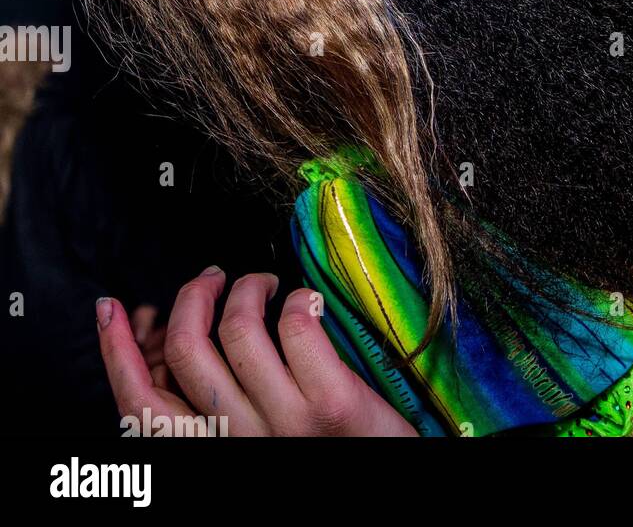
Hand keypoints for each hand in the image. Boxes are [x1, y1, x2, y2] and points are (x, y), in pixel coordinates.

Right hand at [97, 267, 416, 436]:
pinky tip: (306, 300)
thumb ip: (214, 398)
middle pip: (183, 353)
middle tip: (211, 278)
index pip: (140, 407)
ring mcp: (286, 424)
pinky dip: (296, 300)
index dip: (116, 353)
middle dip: (190, 297)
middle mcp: (239, 442)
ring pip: (236, 329)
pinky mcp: (332, 404)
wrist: (388, 487)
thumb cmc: (319, 451)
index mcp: (213, 450)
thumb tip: (171, 338)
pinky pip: (295, 327)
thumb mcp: (250, 437)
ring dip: (246, 287)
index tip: (112, 309)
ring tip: (264, 283)